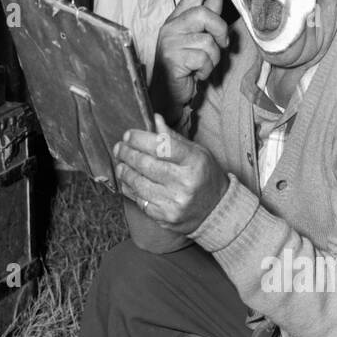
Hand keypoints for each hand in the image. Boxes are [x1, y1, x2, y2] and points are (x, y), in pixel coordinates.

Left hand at [114, 114, 228, 235]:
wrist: (217, 210)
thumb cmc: (206, 176)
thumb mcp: (197, 153)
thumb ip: (173, 138)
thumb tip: (154, 119)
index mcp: (194, 162)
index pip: (160, 146)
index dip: (139, 139)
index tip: (128, 135)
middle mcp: (184, 183)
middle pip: (145, 164)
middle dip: (127, 153)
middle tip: (119, 148)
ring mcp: (174, 202)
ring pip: (138, 183)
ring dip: (125, 171)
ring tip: (121, 163)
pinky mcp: (165, 217)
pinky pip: (140, 201)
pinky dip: (130, 189)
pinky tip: (127, 181)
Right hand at [155, 0, 229, 111]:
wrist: (168, 96)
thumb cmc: (184, 70)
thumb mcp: (197, 43)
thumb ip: (205, 23)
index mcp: (176, 21)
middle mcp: (171, 28)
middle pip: (204, 15)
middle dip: (220, 30)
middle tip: (223, 45)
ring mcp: (170, 42)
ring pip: (208, 41)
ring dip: (213, 59)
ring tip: (203, 67)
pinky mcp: (173, 58)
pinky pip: (203, 58)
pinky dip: (206, 70)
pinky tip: (196, 75)